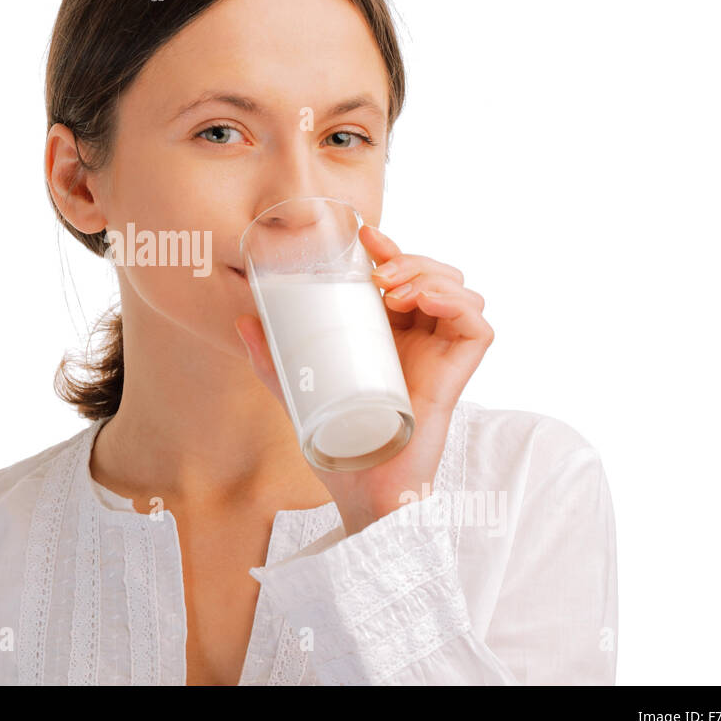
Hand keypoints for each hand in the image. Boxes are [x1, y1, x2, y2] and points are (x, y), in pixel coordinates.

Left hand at [234, 224, 494, 533]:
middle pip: (435, 274)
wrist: (360, 486)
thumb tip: (242, 321)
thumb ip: (270, 358)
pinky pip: (478, 326)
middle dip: (410, 258)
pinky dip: (457, 304)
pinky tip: (425, 303)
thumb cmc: (335, 442)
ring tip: (394, 290)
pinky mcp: (459, 374)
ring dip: (431, 275)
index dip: (392, 248)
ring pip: (460, 291)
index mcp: (390, 334)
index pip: (403, 275)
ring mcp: (442, 355)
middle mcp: (421, 339)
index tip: (364, 234)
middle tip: (377, 272)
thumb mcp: (295, 388)